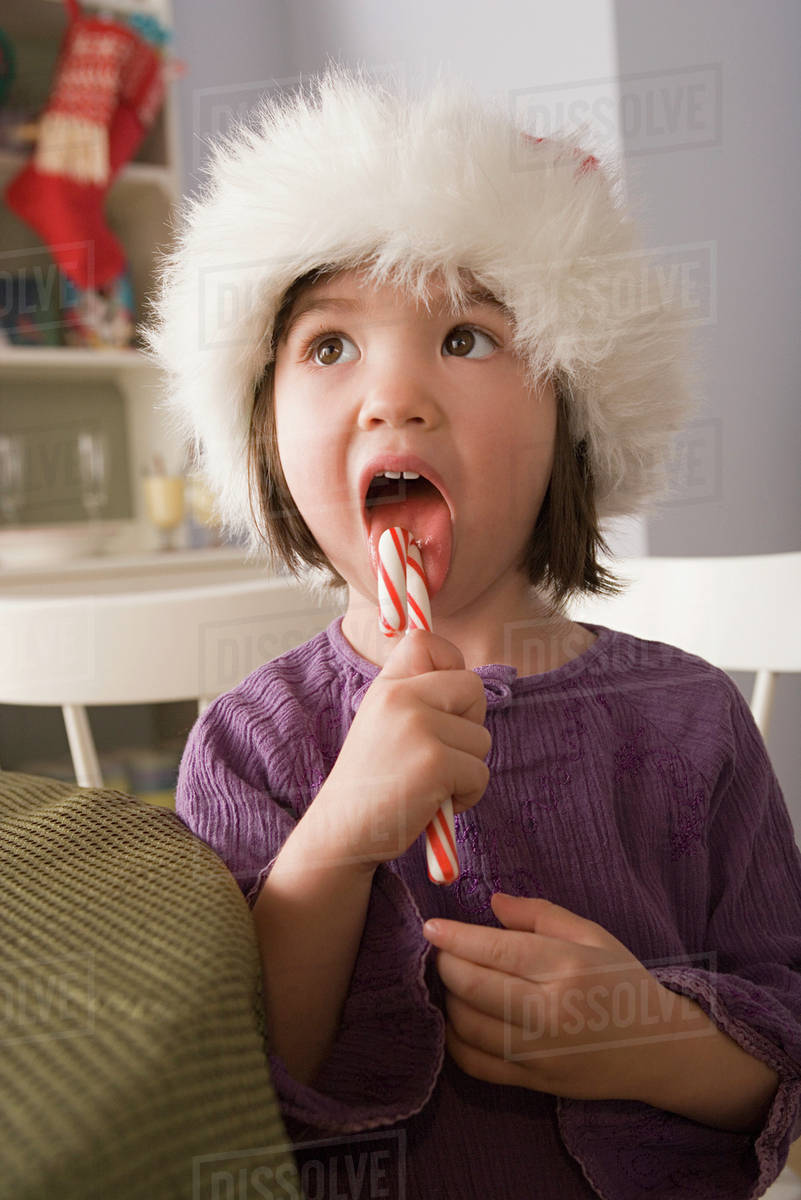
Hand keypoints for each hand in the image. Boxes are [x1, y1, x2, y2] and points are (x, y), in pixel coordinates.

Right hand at [312, 629, 490, 870]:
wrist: (341, 833)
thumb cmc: (372, 783)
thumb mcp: (382, 723)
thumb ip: (415, 697)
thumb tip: (467, 682)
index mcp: (386, 686)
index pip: (426, 641)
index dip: (450, 664)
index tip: (444, 700)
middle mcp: (400, 697)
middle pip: (472, 687)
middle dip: (470, 723)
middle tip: (440, 752)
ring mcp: (418, 728)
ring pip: (482, 738)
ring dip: (467, 768)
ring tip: (430, 784)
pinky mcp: (435, 762)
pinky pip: (480, 773)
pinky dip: (467, 795)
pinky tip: (433, 803)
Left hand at [422, 893, 697, 1102]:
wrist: (657, 1049)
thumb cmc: (622, 981)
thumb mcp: (591, 935)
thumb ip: (539, 914)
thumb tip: (492, 903)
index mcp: (567, 969)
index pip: (494, 951)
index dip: (454, 938)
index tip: (430, 927)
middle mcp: (551, 1014)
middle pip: (472, 987)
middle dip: (445, 964)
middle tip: (441, 949)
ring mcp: (539, 1054)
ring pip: (466, 1025)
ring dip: (447, 998)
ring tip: (454, 979)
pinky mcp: (533, 1083)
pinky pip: (474, 1063)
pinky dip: (454, 1038)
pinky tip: (459, 1016)